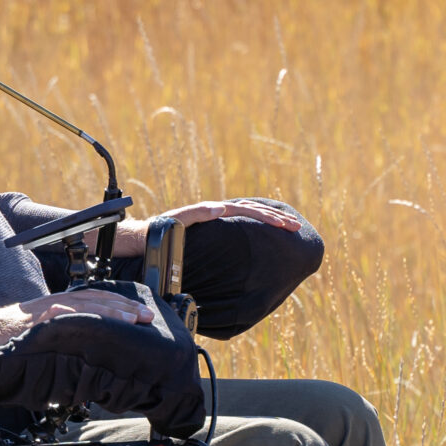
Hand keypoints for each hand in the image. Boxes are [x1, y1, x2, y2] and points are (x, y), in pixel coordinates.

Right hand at [0, 285, 158, 354]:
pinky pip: (56, 314)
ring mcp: (44, 309)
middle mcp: (56, 303)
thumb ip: (70, 335)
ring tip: (130, 319)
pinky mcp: (32, 320)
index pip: (97, 300)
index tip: (142, 313)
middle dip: (124, 307)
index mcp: (61, 305)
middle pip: (96, 299)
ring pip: (81, 304)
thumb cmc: (14, 337)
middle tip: (147, 317)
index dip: (121, 305)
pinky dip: (74, 316)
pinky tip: (91, 321)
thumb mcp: (48, 333)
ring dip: (108, 310)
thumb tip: (96, 349)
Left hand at [149, 198, 304, 233]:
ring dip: (270, 219)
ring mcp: (218, 217)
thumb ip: (198, 213)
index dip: (268, 218)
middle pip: (254, 211)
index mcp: (215, 210)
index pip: (249, 212)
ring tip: (288, 225)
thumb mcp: (178, 221)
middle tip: (296, 227)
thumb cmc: (162, 230)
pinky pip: (243, 221)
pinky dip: (258, 222)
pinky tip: (264, 228)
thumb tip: (222, 208)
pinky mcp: (216, 226)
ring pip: (251, 215)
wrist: (149, 236)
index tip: (285, 225)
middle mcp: (219, 211)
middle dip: (276, 218)